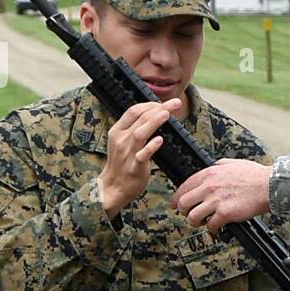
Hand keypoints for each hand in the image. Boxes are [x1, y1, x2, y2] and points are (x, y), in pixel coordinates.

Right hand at [97, 99, 183, 217]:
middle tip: (175, 103)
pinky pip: (142, 155)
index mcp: (117, 130)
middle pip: (139, 118)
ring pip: (140, 133)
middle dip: (158, 108)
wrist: (114, 187)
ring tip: (166, 114)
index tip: (164, 103)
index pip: (133, 111)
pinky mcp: (134, 166)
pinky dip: (151, 147)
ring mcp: (127, 153)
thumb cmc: (122, 163)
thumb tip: (153, 114)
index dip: (150, 104)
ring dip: (154, 122)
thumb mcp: (122, 141)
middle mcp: (121, 139)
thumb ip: (135, 128)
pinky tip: (160, 140)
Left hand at [169, 159, 271, 232]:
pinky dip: (213, 229)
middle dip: (184, 211)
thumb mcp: (232, 163)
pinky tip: (217, 227)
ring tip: (203, 223)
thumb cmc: (255, 175)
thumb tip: (212, 168)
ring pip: (192, 217)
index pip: (183, 187)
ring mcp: (216, 201)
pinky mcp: (225, 213)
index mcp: (209, 174)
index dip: (175, 198)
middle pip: (183, 203)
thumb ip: (218, 166)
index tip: (174, 204)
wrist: (269, 185)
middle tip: (190, 215)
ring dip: (196, 222)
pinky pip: (211, 225)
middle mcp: (209, 187)